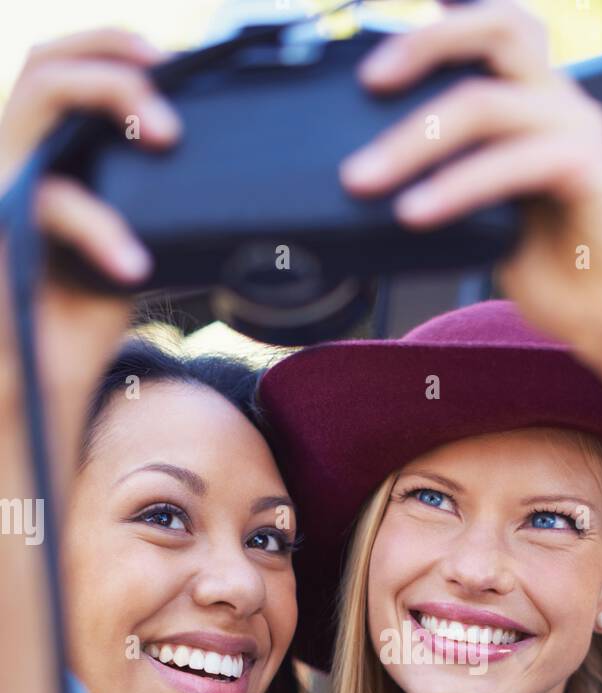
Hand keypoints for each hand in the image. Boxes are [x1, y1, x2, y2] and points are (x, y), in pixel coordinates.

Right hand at [0, 28, 181, 404]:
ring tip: (169, 136)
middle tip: (172, 74)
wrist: (37, 386)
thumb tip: (226, 185)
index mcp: (40, 155)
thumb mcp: (126, 248)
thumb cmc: (80, 320)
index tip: (179, 58)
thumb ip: (149, 206)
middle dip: (113, 53)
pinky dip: (100, 227)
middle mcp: (9, 158)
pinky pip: (52, 202)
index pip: (62, 66)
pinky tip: (136, 265)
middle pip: (45, 60)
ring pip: (38, 99)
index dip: (112, 44)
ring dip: (109, 95)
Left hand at [340, 0, 601, 368]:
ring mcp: (577, 130)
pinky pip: (510, 161)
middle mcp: (559, 104)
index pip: (493, 31)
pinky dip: (454, 186)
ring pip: (485, 101)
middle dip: (425, 44)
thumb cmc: (562, 274)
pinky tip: (415, 211)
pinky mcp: (589, 168)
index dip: (445, 20)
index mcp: (536, 105)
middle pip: (497, 29)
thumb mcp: (486, 222)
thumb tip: (371, 179)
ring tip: (364, 178)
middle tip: (370, 82)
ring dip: (413, 138)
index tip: (380, 40)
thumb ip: (449, 183)